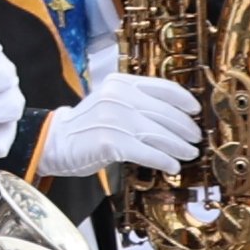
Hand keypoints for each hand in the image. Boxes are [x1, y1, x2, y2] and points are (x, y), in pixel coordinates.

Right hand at [32, 72, 201, 176]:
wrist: (54, 141)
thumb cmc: (85, 125)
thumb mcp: (109, 101)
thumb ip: (135, 101)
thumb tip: (172, 115)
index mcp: (120, 83)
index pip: (163, 87)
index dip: (184, 100)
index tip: (196, 111)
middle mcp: (118, 97)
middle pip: (165, 113)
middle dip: (186, 128)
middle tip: (196, 139)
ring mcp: (114, 119)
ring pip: (160, 134)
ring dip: (179, 147)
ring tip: (189, 154)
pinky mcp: (111, 142)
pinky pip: (148, 153)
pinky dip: (164, 161)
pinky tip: (172, 166)